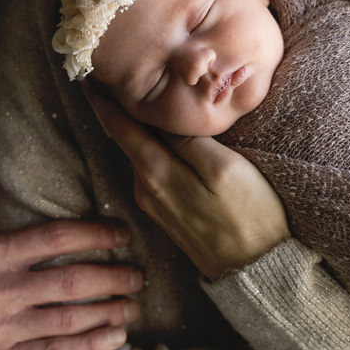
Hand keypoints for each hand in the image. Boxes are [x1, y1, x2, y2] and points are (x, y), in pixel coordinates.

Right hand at [0, 144, 141, 349]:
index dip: (94, 234)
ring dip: (109, 311)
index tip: (121, 234)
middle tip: (138, 273)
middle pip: (71, 281)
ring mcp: (0, 330)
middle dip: (113, 276)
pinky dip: (90, 346)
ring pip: (69, 319)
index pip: (53, 239)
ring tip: (134, 303)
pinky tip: (115, 337)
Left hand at [89, 92, 289, 280]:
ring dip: (140, 132)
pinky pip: (153, 173)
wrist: (259, 271)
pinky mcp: (168, 216)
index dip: (104, 100)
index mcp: (155, 173)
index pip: (119, 127)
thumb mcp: (224, 168)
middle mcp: (145, 190)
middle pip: (127, 140)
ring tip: (143, 102)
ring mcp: (155, 205)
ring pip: (141, 156)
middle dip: (120, 111)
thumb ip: (188, 141)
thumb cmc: (250, 215)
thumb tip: (161, 118)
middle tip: (114, 80)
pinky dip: (152, 152)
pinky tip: (165, 141)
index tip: (90, 78)